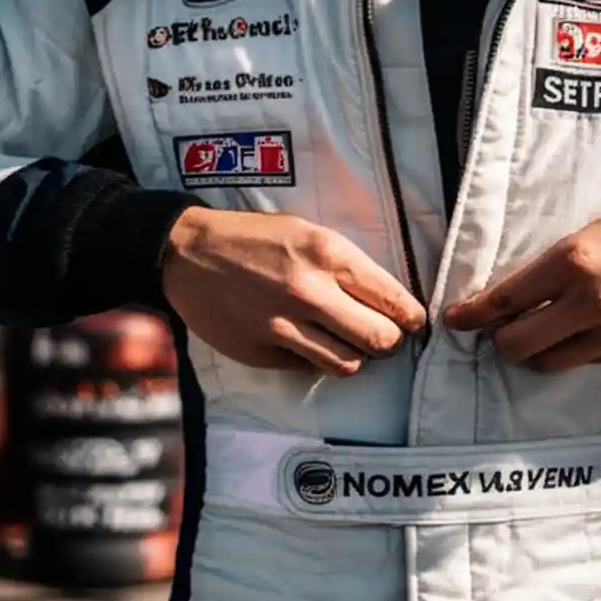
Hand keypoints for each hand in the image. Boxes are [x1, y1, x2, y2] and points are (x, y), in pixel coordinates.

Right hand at [160, 207, 425, 376]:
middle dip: (390, 342)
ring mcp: (283, 327)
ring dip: (356, 357)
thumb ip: (348, 266)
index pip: (394, 301)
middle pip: (380, 340)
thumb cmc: (255, 239)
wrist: (188, 252)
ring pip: (348, 364)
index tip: (413, 322)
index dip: (412, 318)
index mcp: (328, 255)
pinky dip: (314, 360)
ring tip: (348, 343)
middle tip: (383, 336)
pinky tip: (306, 341)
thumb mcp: (308, 232)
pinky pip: (308, 368)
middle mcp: (309, 292)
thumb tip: (388, 302)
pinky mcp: (262, 352)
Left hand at [443, 195, 600, 371]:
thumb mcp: (594, 231)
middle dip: (503, 340)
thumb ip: (553, 267)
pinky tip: (590, 332)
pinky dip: (580, 351)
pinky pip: (590, 363)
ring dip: (538, 351)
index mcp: (576, 259)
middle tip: (503, 331)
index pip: (505, 300)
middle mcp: (595, 301)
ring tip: (544, 333)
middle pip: (518, 345)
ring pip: (550, 362)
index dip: (473, 314)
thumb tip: (508, 299)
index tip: (456, 319)